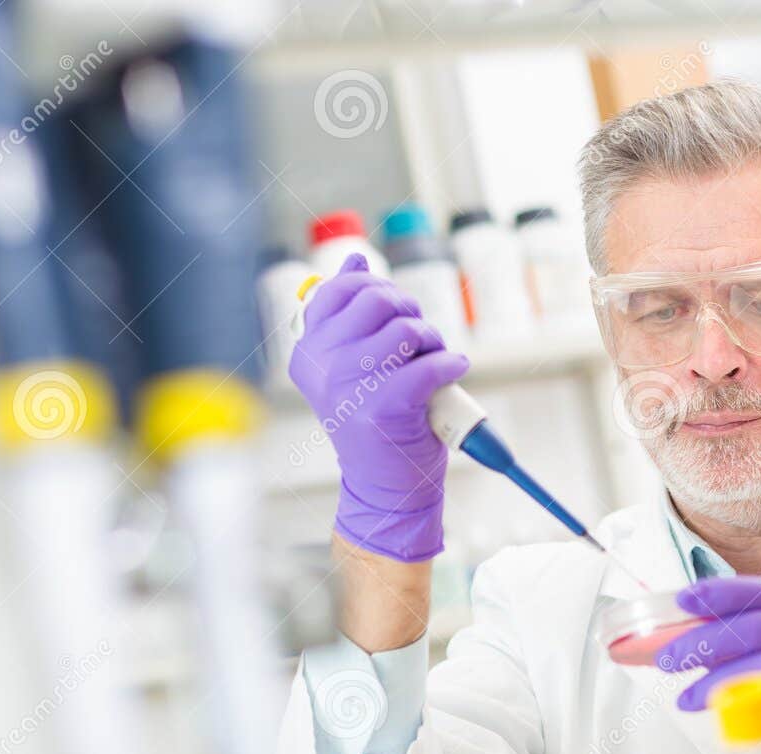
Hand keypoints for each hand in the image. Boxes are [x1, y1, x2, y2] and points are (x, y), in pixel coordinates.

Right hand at [289, 254, 469, 562]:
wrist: (383, 488)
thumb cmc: (374, 423)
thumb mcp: (351, 364)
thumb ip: (350, 315)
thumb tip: (353, 258)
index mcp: (308, 352)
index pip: (340, 289)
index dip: (377, 289)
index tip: (393, 312)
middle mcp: (322, 367)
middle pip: (376, 299)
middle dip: (409, 311)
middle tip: (420, 339)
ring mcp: (350, 387)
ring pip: (407, 329)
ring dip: (432, 341)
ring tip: (434, 361)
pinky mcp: (384, 407)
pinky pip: (429, 363)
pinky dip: (450, 364)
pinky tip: (452, 372)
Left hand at [660, 577, 760, 753]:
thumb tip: (711, 650)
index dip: (718, 592)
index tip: (683, 600)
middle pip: (750, 626)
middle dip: (700, 641)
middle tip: (665, 658)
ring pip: (757, 664)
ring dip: (711, 682)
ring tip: (683, 699)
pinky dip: (744, 711)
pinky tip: (723, 722)